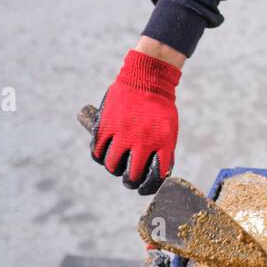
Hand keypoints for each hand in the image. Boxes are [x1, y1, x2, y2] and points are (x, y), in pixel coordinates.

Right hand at [90, 49, 180, 194]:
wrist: (147, 78)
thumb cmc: (160, 105)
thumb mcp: (168, 129)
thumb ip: (160, 149)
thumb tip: (153, 170)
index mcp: (162, 145)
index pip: (155, 177)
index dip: (148, 187)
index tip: (144, 188)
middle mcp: (142, 143)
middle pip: (131, 176)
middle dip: (130, 181)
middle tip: (128, 179)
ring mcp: (123, 135)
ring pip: (112, 166)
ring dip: (114, 169)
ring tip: (116, 166)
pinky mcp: (106, 127)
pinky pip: (97, 152)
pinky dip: (99, 156)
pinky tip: (103, 155)